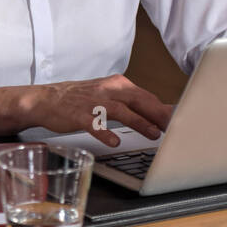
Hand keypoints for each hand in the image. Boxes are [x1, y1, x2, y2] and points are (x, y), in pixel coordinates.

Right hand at [26, 75, 173, 147]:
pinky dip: (105, 132)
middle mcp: (108, 90)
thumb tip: (157, 113)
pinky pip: (95, 124)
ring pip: (121, 111)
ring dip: (139, 122)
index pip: (146, 95)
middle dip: (158, 114)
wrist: (46, 99)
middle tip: (174, 127)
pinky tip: (114, 142)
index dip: (164, 108)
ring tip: (154, 134)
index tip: (180, 119)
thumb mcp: (107, 95)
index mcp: (117, 84)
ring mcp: (93, 102)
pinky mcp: (79, 115)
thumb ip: (130, 103)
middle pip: (139, 100)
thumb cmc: (80, 99)